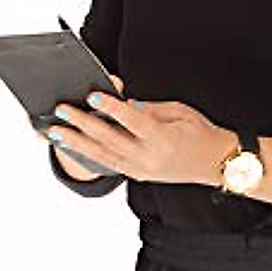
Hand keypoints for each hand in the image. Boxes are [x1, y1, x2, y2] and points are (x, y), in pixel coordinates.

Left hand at [40, 75, 233, 186]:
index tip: (93, 95)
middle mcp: (150, 157)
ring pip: (103, 154)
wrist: (216, 165)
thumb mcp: (181, 112)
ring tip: (55, 131)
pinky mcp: (139, 175)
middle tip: (62, 110)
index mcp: (163, 138)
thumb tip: (123, 104)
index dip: (112, 107)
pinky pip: (110, 163)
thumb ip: (150, 109)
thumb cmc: (202, 134)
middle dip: (83, 123)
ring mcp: (142, 169)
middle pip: (110, 138)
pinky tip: (74, 145)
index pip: (132, 120)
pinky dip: (90, 153)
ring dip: (77, 142)